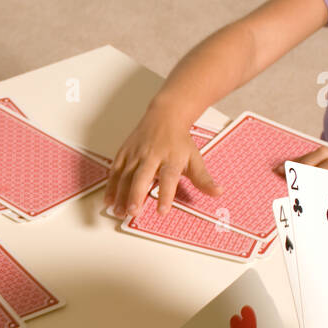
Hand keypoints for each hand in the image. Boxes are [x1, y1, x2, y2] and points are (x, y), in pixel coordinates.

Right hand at [104, 103, 220, 217]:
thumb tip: (218, 192)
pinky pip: (115, 172)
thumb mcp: (194, 158)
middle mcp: (152, 155)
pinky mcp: (123, 153)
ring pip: (125, 176)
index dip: (165, 195)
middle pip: (142, 176)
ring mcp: (135, 154)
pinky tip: (109, 201)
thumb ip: (203, 179)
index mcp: (171, 158)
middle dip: (136, 194)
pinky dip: (111, 187)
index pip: (169, 178)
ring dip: (120, 195)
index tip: (162, 211)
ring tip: (119, 212)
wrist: (165, 115)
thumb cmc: (179, 141)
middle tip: (134, 211)